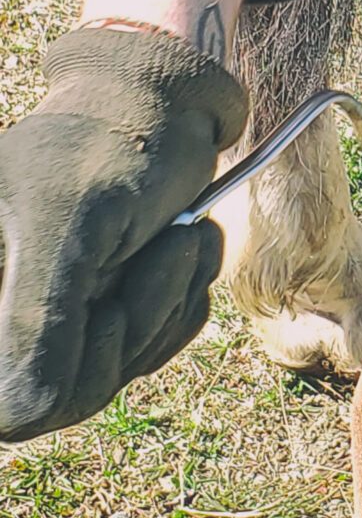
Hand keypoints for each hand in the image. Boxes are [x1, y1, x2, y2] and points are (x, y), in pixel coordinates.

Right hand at [0, 27, 247, 441]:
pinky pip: (136, 356)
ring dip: (164, 310)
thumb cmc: (112, 140)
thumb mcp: (70, 222)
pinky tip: (185, 254)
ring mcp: (40, 315)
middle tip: (175, 246)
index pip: (3, 397)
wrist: (167, 101)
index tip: (108, 311)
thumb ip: (39, 316)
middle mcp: (1, 299)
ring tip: (186, 238)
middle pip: (59, 396)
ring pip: (106, 378)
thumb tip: (17, 415)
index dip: (58, 376)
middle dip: (134, 325)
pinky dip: (175, 310)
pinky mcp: (89, 315)